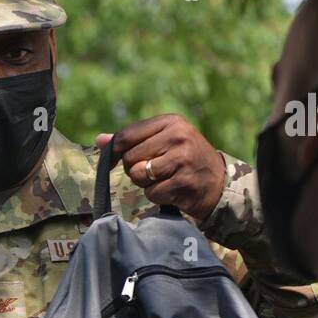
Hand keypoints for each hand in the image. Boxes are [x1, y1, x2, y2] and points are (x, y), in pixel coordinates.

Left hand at [97, 113, 226, 219]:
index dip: (113, 152)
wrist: (219, 183)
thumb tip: (99, 140)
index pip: (126, 135)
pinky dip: (157, 196)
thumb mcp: (163, 141)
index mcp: (171, 122)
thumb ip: (132, 140)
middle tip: (152, 171)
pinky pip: (151, 193)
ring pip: (138, 175)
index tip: (113, 162)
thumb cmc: (184, 160)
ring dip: (145, 183)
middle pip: (130, 158)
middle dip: (135, 169)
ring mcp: (182, 159)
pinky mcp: (184, 182)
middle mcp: (178, 136)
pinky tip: (171, 190)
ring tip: (162, 179)